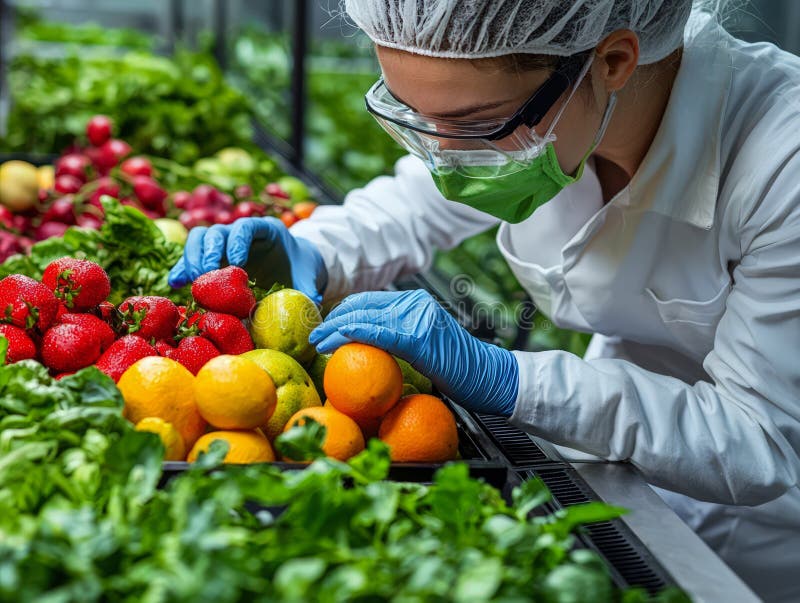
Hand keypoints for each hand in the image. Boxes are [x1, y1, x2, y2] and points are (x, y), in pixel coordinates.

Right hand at [168, 217, 326, 304]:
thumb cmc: (300, 269)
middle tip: (207, 274)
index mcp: (266, 229)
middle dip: (209, 251)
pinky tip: (176, 282)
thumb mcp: (308, 278)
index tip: (236, 263)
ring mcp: (224, 244)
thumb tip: (312, 306)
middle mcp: (241, 233)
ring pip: (200, 239)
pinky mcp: (213, 257)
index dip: (238, 241)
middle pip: (217, 231)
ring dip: (192, 257)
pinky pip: (193, 257)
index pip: (247, 227)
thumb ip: (309, 290)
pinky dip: (183, 268)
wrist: (292, 268)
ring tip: (191, 280)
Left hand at [309, 289, 518, 415]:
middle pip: (362, 305)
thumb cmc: (459, 369)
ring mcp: (418, 318)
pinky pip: (378, 333)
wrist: (489, 378)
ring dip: (335, 329)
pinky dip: (353, 335)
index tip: (323, 328)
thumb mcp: (424, 347)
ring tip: (317, 342)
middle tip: (314, 336)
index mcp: (415, 302)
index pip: (368, 301)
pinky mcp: (419, 338)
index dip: (341, 312)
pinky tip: (336, 341)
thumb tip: (365, 348)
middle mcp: (415, 303)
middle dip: (332, 319)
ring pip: (365, 317)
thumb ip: (398, 339)